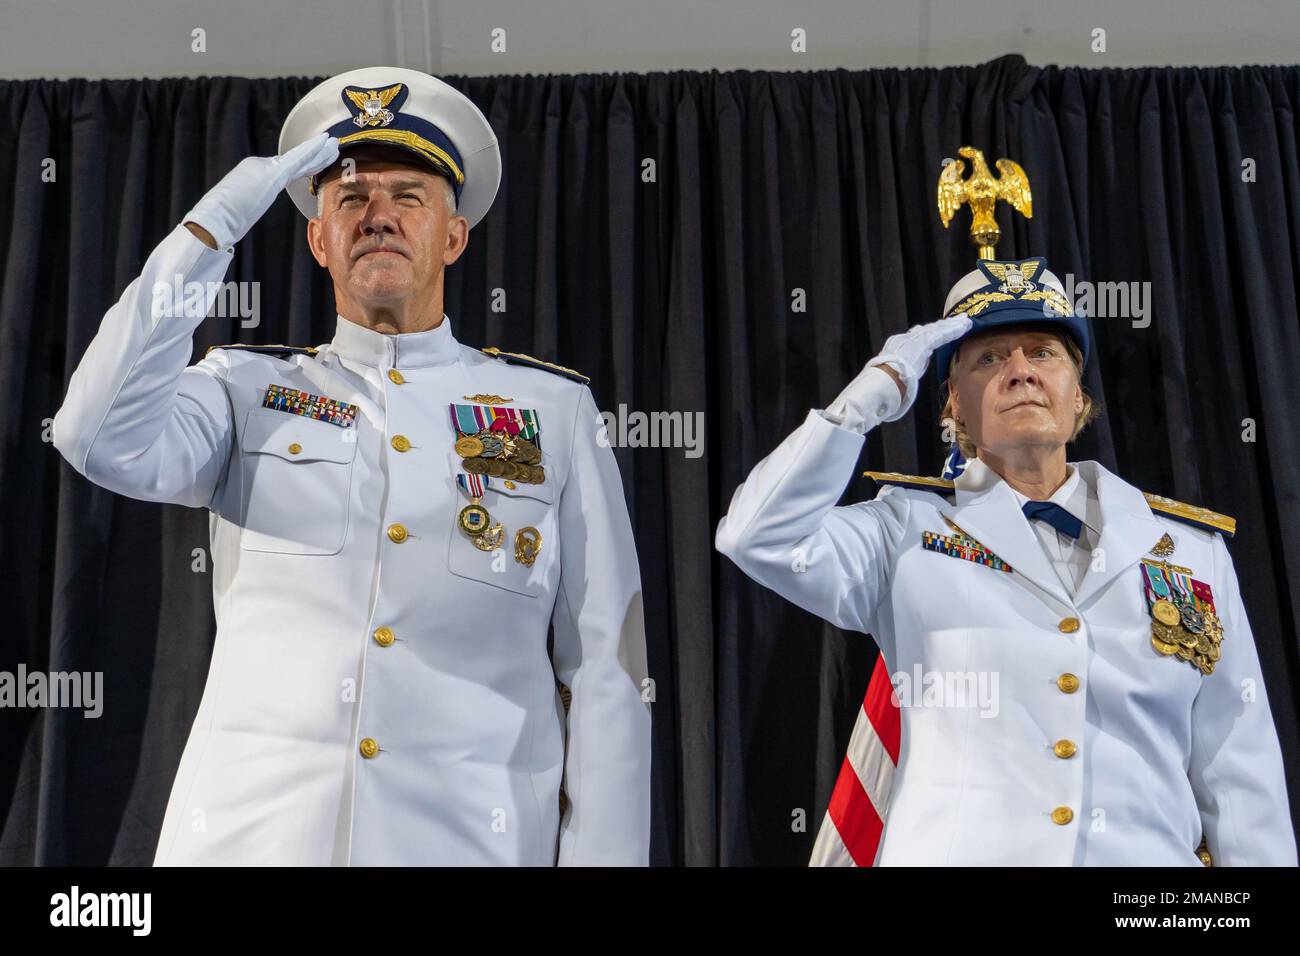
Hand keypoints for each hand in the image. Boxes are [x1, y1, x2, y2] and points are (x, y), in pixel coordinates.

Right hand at [182, 132, 338, 249]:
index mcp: (254, 176)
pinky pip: (297, 160)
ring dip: (318, 151)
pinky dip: (312, 151)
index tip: (317, 160)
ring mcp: (265, 169)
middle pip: (294, 162)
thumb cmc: (220, 224)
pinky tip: (324, 144)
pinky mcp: (271, 174)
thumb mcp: (237, 214)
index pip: (284, 171)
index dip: (303, 165)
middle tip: (331, 146)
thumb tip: (240, 217)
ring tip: (334, 144)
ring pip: (299, 159)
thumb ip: (247, 208)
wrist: (212, 221)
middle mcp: (259, 168)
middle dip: (314, 155)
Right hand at [865, 313, 971, 419]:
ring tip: (965, 321)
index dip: (928, 335)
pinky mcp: (922, 343)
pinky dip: (954, 330)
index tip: (937, 332)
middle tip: (956, 322)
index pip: (915, 339)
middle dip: (942, 327)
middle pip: (927, 331)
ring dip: (952, 326)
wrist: (881, 382)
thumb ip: (902, 378)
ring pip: (936, 330)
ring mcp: (913, 340)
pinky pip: (942, 334)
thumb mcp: (891, 380)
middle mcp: (903, 340)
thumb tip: (904, 385)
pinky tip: (965, 326)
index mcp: (895, 348)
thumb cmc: (883, 388)